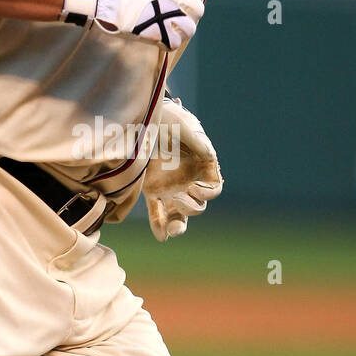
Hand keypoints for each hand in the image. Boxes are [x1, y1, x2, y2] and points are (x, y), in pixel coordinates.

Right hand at [59, 0, 203, 49]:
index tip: (175, 0)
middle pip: (197, 9)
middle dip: (185, 14)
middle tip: (167, 16)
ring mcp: (175, 14)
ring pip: (189, 28)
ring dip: (177, 30)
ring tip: (161, 28)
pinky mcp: (164, 33)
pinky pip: (174, 42)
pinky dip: (165, 42)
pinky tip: (154, 37)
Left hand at [142, 98, 222, 240]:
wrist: (142, 119)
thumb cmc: (168, 119)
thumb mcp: (182, 125)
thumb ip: (195, 140)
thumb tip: (209, 156)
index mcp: (202, 167)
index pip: (213, 188)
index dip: (208, 193)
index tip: (195, 189)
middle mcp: (189, 181)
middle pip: (197, 206)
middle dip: (191, 210)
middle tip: (178, 202)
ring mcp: (170, 188)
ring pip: (179, 214)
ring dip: (177, 225)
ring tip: (171, 232)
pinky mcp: (152, 191)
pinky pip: (158, 212)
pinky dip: (159, 224)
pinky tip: (161, 236)